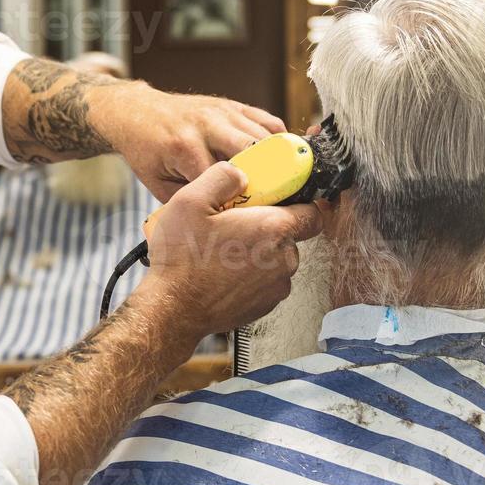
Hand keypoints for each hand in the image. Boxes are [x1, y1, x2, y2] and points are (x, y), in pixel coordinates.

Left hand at [90, 83, 283, 201]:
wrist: (138, 113)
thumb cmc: (148, 151)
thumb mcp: (159, 183)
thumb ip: (190, 201)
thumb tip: (225, 219)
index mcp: (184, 147)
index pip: (223, 180)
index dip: (241, 201)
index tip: (255, 219)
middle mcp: (207, 125)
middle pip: (252, 154)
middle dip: (268, 179)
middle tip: (281, 202)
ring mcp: (223, 112)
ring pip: (266, 137)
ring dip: (279, 162)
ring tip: (287, 186)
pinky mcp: (234, 105)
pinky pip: (268, 121)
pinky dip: (279, 141)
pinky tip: (281, 160)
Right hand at [135, 162, 321, 342]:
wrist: (172, 310)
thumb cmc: (181, 260)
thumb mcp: (191, 200)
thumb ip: (223, 176)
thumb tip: (241, 174)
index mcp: (272, 229)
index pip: (312, 212)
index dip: (297, 202)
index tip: (276, 199)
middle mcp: (283, 260)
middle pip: (290, 234)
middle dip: (266, 226)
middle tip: (234, 223)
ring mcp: (276, 287)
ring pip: (277, 258)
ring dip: (258, 251)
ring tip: (223, 250)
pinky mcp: (265, 306)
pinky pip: (266, 280)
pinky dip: (251, 274)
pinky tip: (223, 270)